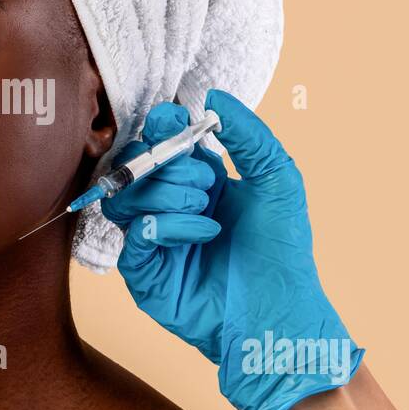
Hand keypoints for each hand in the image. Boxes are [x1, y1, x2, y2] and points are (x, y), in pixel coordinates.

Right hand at [100, 88, 363, 409]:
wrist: (283, 313)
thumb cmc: (283, 251)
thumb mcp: (278, 178)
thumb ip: (248, 133)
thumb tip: (211, 96)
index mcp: (196, 181)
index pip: (158, 140)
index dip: (161, 125)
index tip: (176, 119)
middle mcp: (168, 206)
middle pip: (135, 164)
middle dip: (168, 162)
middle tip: (207, 181)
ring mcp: (153, 240)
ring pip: (126, 196)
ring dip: (166, 192)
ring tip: (206, 207)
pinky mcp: (144, 273)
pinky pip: (137, 235)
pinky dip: (169, 224)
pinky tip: (205, 232)